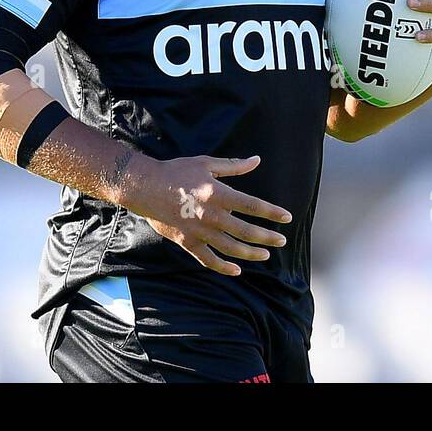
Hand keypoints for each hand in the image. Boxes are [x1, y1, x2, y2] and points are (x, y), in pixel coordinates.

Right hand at [124, 155, 291, 275]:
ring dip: (251, 254)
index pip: (252, 205)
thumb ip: (233, 166)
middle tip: (281, 241)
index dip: (272, 213)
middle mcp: (211, 215)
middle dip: (267, 238)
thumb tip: (257, 160)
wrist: (145, 187)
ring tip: (265, 255)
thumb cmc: (177, 171)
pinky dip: (223, 267)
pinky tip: (237, 270)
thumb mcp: (206, 163)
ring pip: (231, 248)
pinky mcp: (187, 242)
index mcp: (217, 193)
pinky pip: (208, 259)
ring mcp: (199, 231)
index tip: (287, 218)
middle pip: (246, 231)